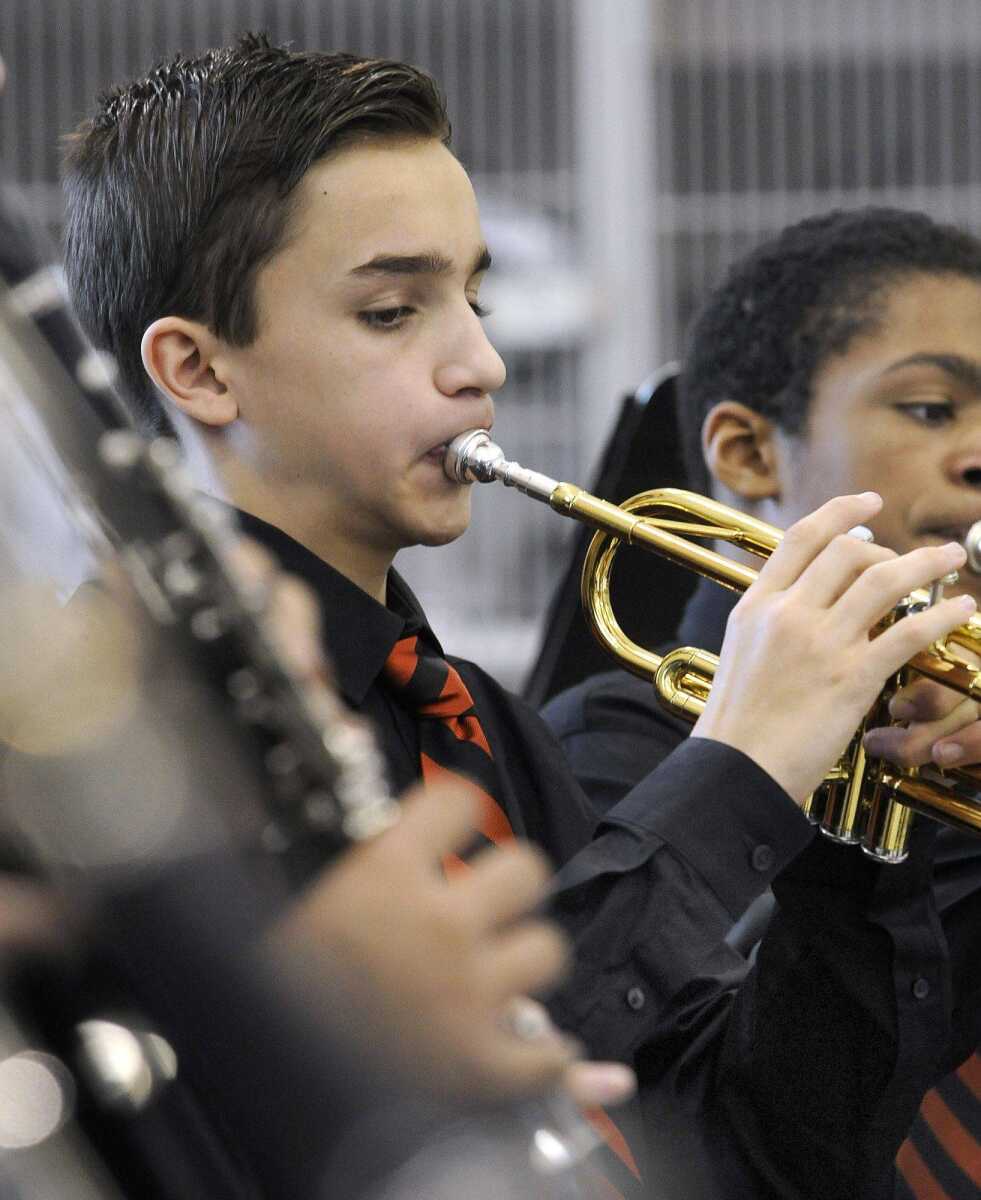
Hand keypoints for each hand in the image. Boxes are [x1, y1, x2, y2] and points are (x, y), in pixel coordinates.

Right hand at [270, 781, 598, 1102]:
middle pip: (527, 869)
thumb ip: (356, 840)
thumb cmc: (266, 977)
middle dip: (507, 883)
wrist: (253, 1077)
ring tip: (498, 971)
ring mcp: (465, 993)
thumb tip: (368, 754)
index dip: (459, 811)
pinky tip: (530, 1048)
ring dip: (525, 958)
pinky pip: (547, 1053)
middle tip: (485, 902)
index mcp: (385, 872)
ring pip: (549, 948)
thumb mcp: (303, 888)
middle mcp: (436, 923)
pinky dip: (545, 1056)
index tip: (454, 826)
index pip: (461, 799)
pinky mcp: (477, 1065)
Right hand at [692, 493, 976, 801]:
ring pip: (883, 579)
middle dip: (889, 546)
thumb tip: (807, 599)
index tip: (869, 502)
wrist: (736, 767)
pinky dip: (942, 614)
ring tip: (948, 560)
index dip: (841, 511)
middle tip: (913, 555)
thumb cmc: (738, 722)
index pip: (802, 538)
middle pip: (848, 552)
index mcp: (756, 605)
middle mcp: (788, 614)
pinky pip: (908, 631)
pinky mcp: (851, 677)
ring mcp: (820, 643)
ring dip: (925, 563)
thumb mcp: (741, 653)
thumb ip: (773, 620)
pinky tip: (961, 608)